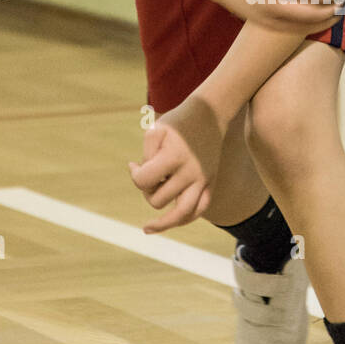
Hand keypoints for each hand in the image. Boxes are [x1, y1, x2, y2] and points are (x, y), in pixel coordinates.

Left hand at [128, 95, 225, 231]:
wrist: (209, 115)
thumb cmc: (177, 123)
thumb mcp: (155, 131)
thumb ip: (145, 158)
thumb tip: (141, 181)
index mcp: (175, 157)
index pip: (144, 181)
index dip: (134, 175)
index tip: (134, 164)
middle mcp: (192, 173)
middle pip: (158, 199)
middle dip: (147, 190)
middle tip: (148, 175)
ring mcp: (204, 180)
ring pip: (181, 214)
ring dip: (163, 222)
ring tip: (147, 228)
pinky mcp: (210, 184)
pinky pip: (198, 210)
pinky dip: (183, 219)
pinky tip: (168, 223)